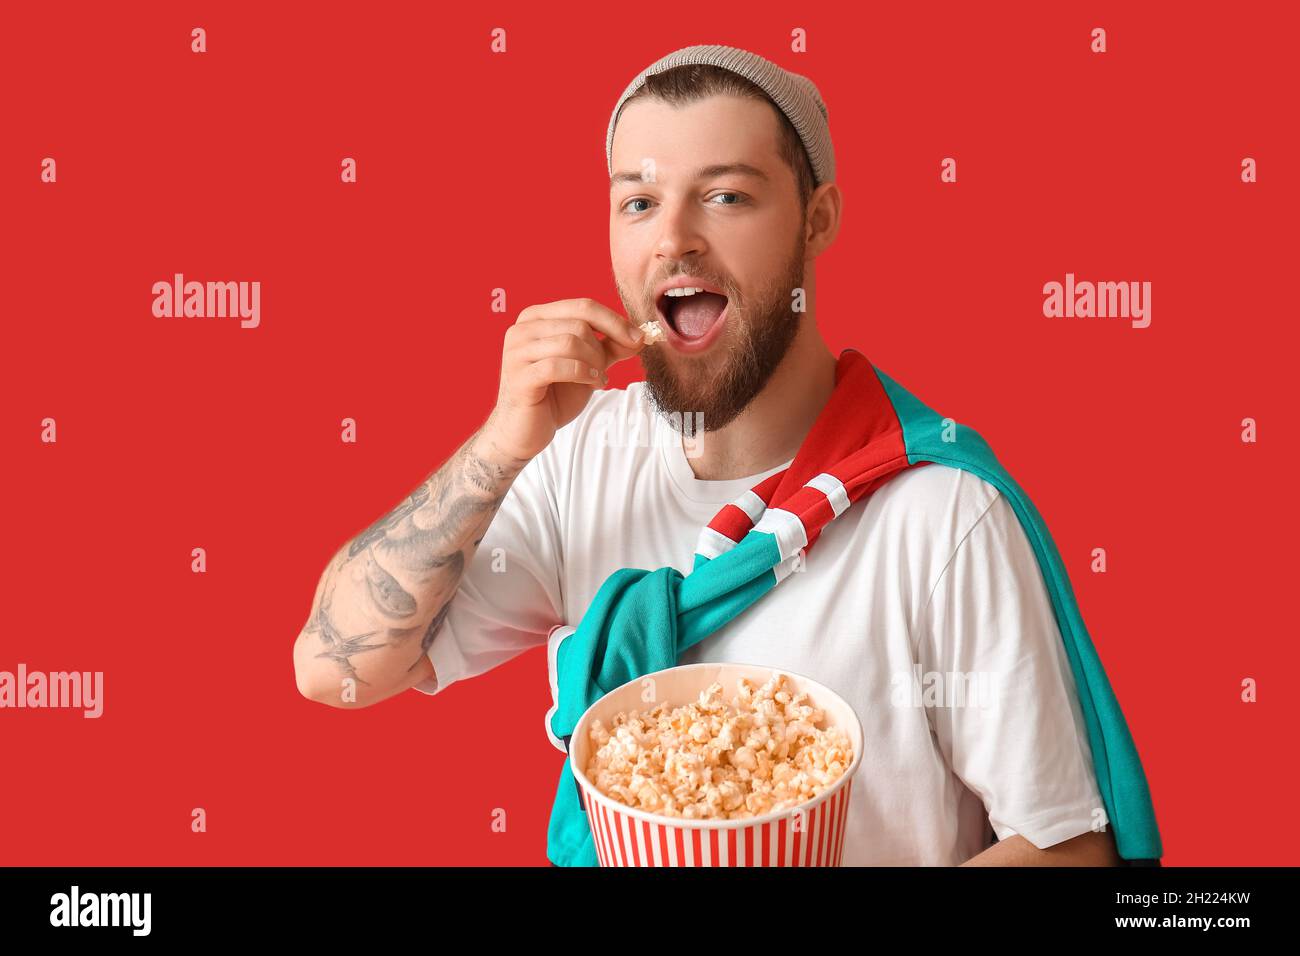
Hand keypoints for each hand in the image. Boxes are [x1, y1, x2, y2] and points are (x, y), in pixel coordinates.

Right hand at [484, 298, 645, 462]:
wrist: (526, 430)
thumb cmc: (555, 393)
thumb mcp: (588, 364)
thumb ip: (610, 347)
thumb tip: (640, 335)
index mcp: (537, 317)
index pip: (583, 306)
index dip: (615, 321)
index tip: (639, 338)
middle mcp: (522, 328)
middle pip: (579, 324)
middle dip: (601, 349)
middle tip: (604, 370)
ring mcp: (516, 352)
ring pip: (569, 342)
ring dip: (593, 363)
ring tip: (596, 379)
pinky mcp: (518, 377)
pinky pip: (558, 366)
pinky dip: (582, 374)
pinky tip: (590, 383)